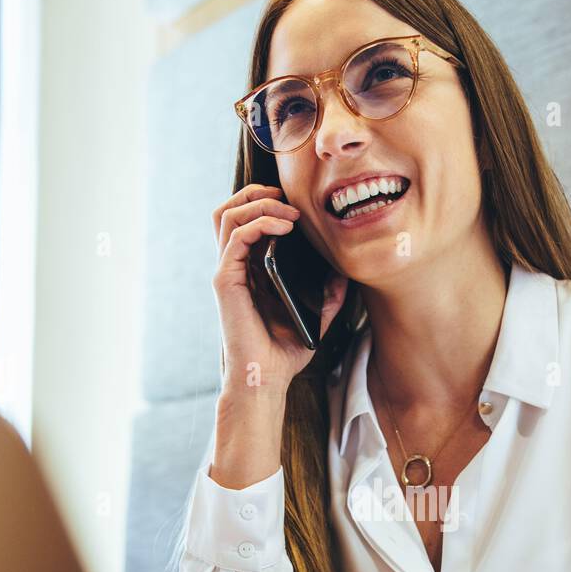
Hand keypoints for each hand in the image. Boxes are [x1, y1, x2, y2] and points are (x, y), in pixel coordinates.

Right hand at [211, 183, 348, 392]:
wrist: (267, 378)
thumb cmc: (284, 353)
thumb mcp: (315, 318)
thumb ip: (328, 295)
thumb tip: (345, 272)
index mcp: (249, 270)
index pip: (245, 221)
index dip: (266, 203)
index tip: (297, 206)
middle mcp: (234, 266)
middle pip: (229, 210)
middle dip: (256, 193)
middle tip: (287, 198)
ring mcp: (227, 272)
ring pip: (227, 215)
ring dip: (258, 203)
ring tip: (288, 210)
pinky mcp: (225, 281)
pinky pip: (237, 237)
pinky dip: (259, 222)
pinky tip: (285, 226)